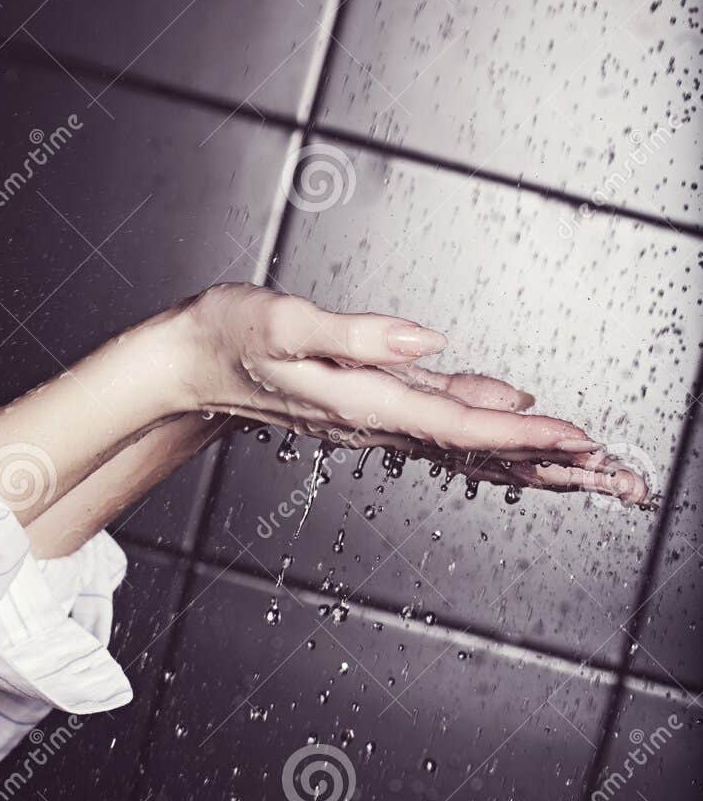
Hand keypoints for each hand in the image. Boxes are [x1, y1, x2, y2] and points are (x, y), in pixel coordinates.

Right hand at [177, 284, 611, 474]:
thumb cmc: (228, 337)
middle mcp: (377, 419)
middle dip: (546, 463)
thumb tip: (429, 341)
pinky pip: (444, 426)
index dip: (523, 432)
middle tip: (612, 478)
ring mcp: (376, 416)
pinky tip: (514, 413)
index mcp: (364, 402)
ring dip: (527, 454)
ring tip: (585, 464)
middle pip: (478, 449)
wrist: (187, 365)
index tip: (577, 440)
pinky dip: (489, 428)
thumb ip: (357, 334)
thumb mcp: (285, 321)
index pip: (460, 425)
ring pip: (466, 443)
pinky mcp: (371, 404)